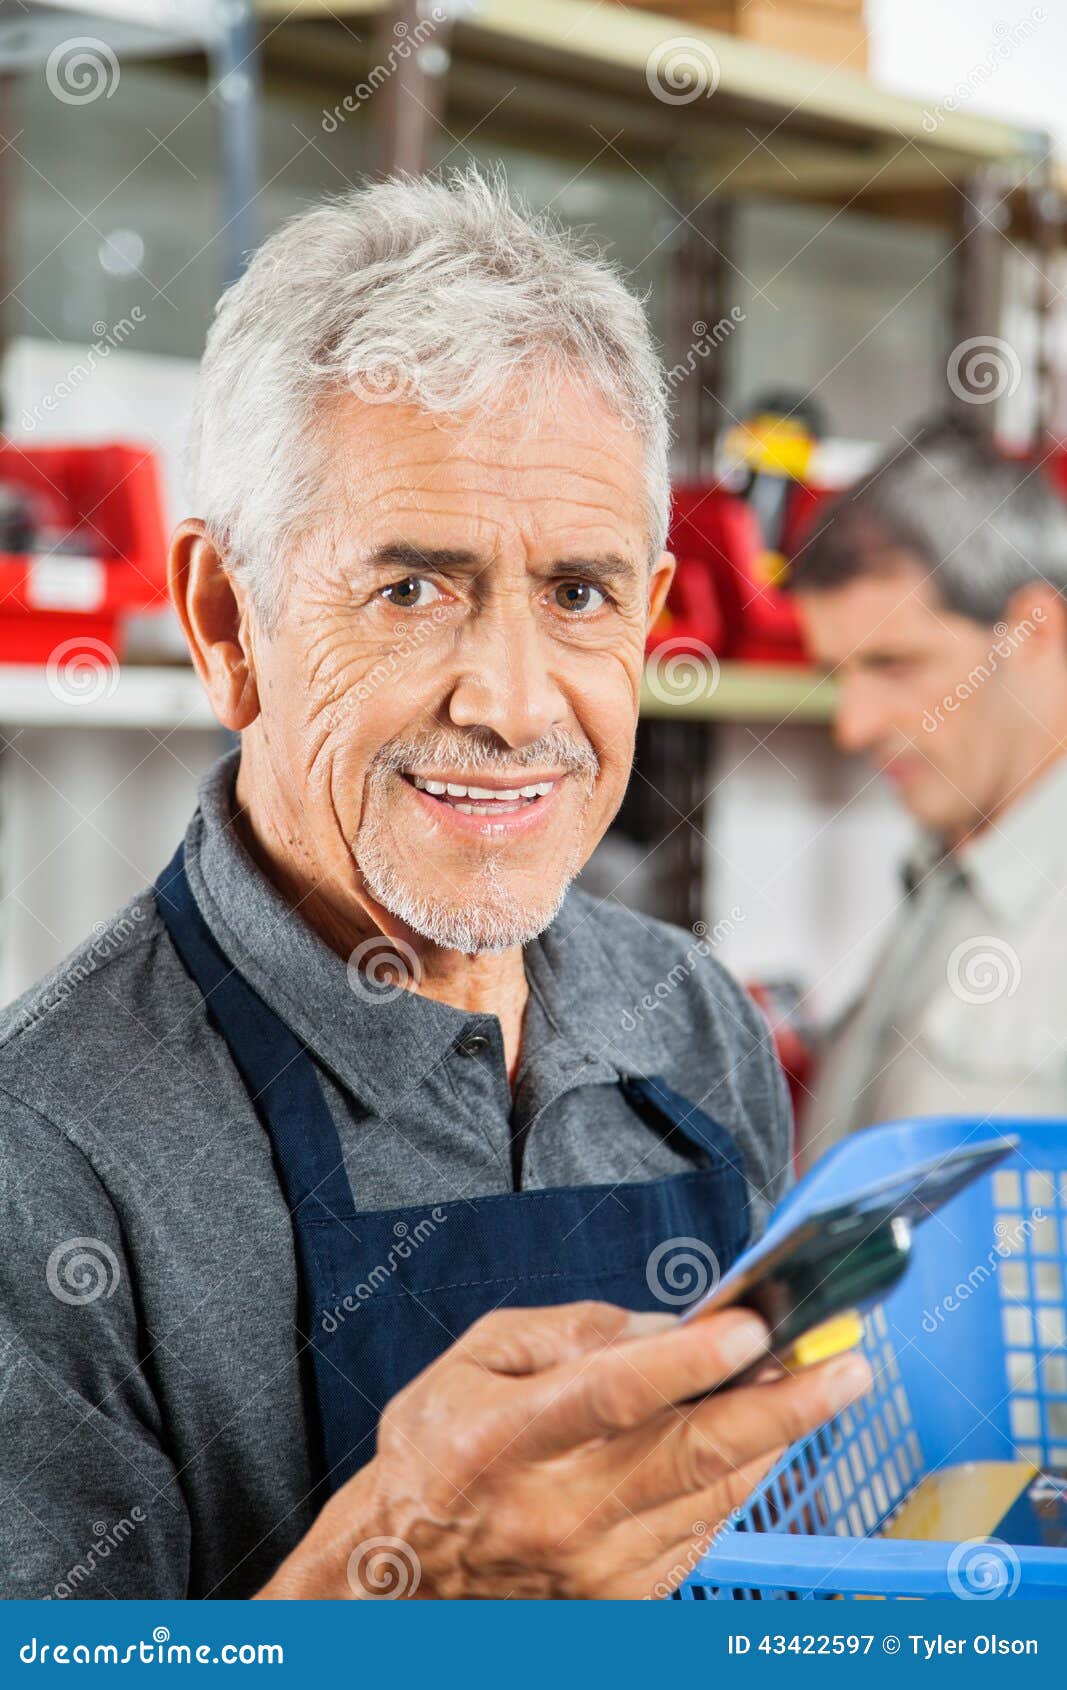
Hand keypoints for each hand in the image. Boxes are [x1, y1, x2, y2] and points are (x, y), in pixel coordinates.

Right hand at [257, 1299, 869, 1599]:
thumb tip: (663, 1325)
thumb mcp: (473, 1360)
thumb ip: (567, 1332)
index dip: (687, 1360)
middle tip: (845, 1367)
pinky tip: (764, 1440)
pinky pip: (704, 1534)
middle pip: (690, 1456)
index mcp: (509, 1437)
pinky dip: (741, 1483)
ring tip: (825, 1383)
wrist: (401, 1578)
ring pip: (713, 1496)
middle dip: (782, 1408)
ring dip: (778, 1438)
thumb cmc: (436, 1453)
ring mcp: (596, 1565)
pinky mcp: (622, 1599)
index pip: (611, 1394)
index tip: (750, 1326)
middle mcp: (559, 1508)